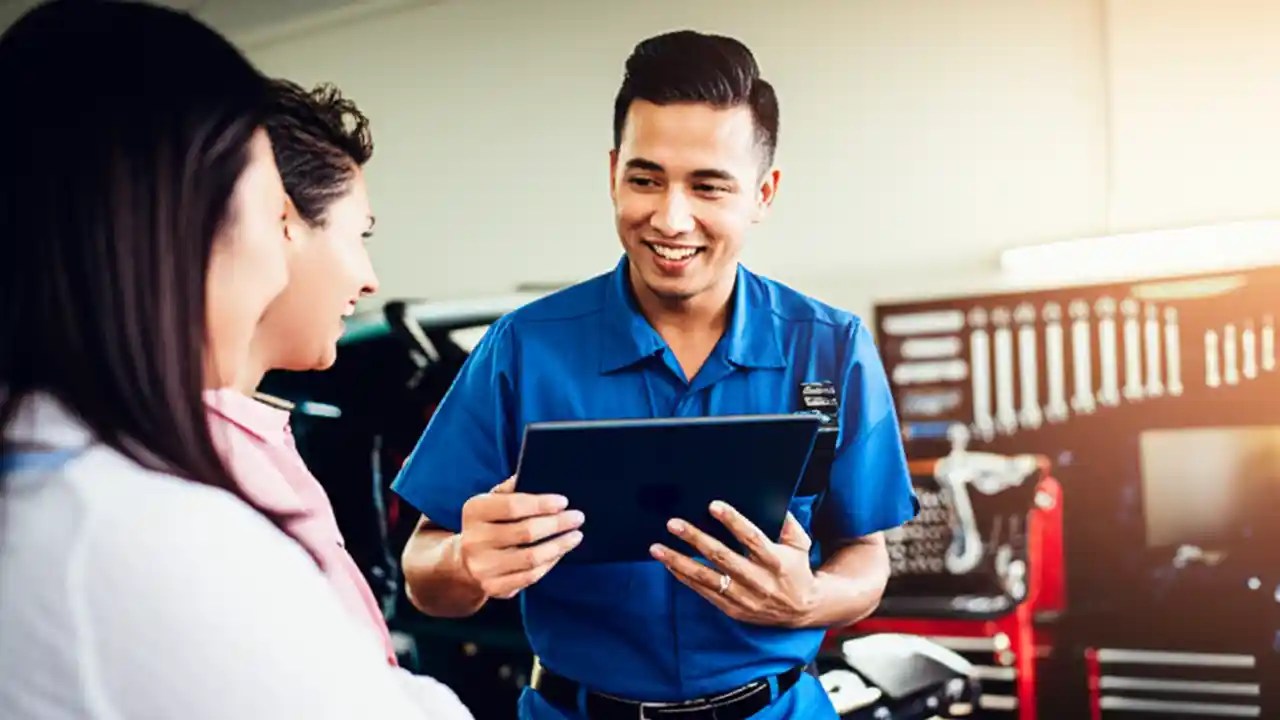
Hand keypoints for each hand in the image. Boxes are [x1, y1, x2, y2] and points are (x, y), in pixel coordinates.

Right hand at [459, 476, 584, 599]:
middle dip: (557, 524)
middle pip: (525, 532)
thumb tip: (539, 473)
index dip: (541, 504)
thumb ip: (513, 488)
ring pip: (530, 558)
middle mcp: (474, 540)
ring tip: (576, 536)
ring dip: (559, 546)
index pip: (512, 506)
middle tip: (577, 517)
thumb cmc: (490, 522)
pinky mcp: (494, 587)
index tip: (564, 501)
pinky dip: (550, 564)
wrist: (467, 559)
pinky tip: (560, 552)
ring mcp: (483, 567)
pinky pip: (530, 577)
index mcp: (474, 511)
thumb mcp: (493, 500)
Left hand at [650, 501, 816, 627]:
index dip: (733, 521)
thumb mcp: (801, 544)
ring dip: (679, 562)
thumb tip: (773, 502)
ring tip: (657, 548)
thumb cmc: (797, 569)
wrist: (803, 611)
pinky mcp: (733, 609)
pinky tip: (669, 564)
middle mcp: (758, 580)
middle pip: (722, 557)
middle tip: (673, 524)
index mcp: (776, 561)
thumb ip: (788, 523)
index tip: (713, 505)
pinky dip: (684, 578)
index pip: (751, 538)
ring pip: (706, 578)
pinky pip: (704, 592)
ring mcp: (743, 598)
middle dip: (695, 539)